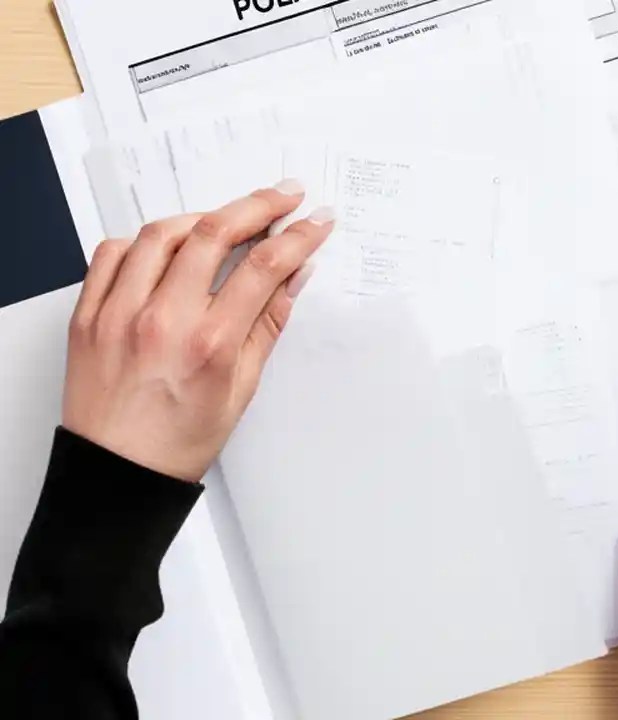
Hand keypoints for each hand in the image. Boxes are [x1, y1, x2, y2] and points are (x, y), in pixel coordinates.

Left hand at [62, 181, 333, 480]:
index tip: (316, 220)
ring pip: (160, 234)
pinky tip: (166, 245)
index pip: (263, 267)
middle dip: (257, 205)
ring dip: (201, 216)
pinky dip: (142, 240)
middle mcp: (161, 321)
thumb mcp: (242, 386)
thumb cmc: (179, 440)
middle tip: (284, 195)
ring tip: (226, 219)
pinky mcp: (87, 315)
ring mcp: (118, 313)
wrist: (117, 473)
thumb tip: (294, 275)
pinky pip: (111, 254)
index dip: (298, 235)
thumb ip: (268, 322)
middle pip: (213, 234)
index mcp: (209, 344)